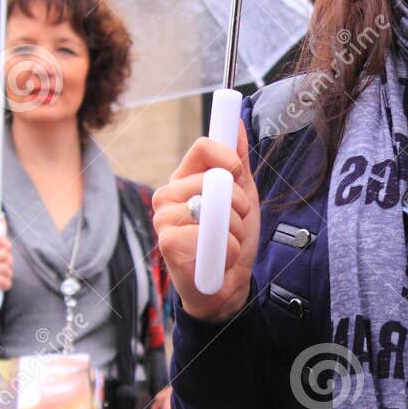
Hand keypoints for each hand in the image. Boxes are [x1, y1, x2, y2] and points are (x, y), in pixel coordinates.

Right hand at [0, 225, 12, 303]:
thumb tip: (2, 218)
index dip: (5, 244)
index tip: (6, 251)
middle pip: (5, 255)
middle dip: (8, 265)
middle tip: (0, 271)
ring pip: (6, 269)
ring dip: (7, 277)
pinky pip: (4, 280)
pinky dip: (5, 285)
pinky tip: (0, 287)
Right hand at [152, 123, 259, 324]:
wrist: (227, 287)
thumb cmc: (230, 239)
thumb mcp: (242, 195)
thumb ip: (237, 159)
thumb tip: (237, 122)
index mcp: (185, 179)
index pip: (203, 147)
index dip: (228, 157)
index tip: (238, 174)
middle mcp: (168, 194)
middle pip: (217, 179)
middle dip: (240, 207)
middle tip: (233, 226)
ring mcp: (164, 218)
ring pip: (218, 209)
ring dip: (235, 232)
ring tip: (225, 245)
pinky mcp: (167, 243)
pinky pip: (214, 237)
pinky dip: (227, 252)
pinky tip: (217, 261)